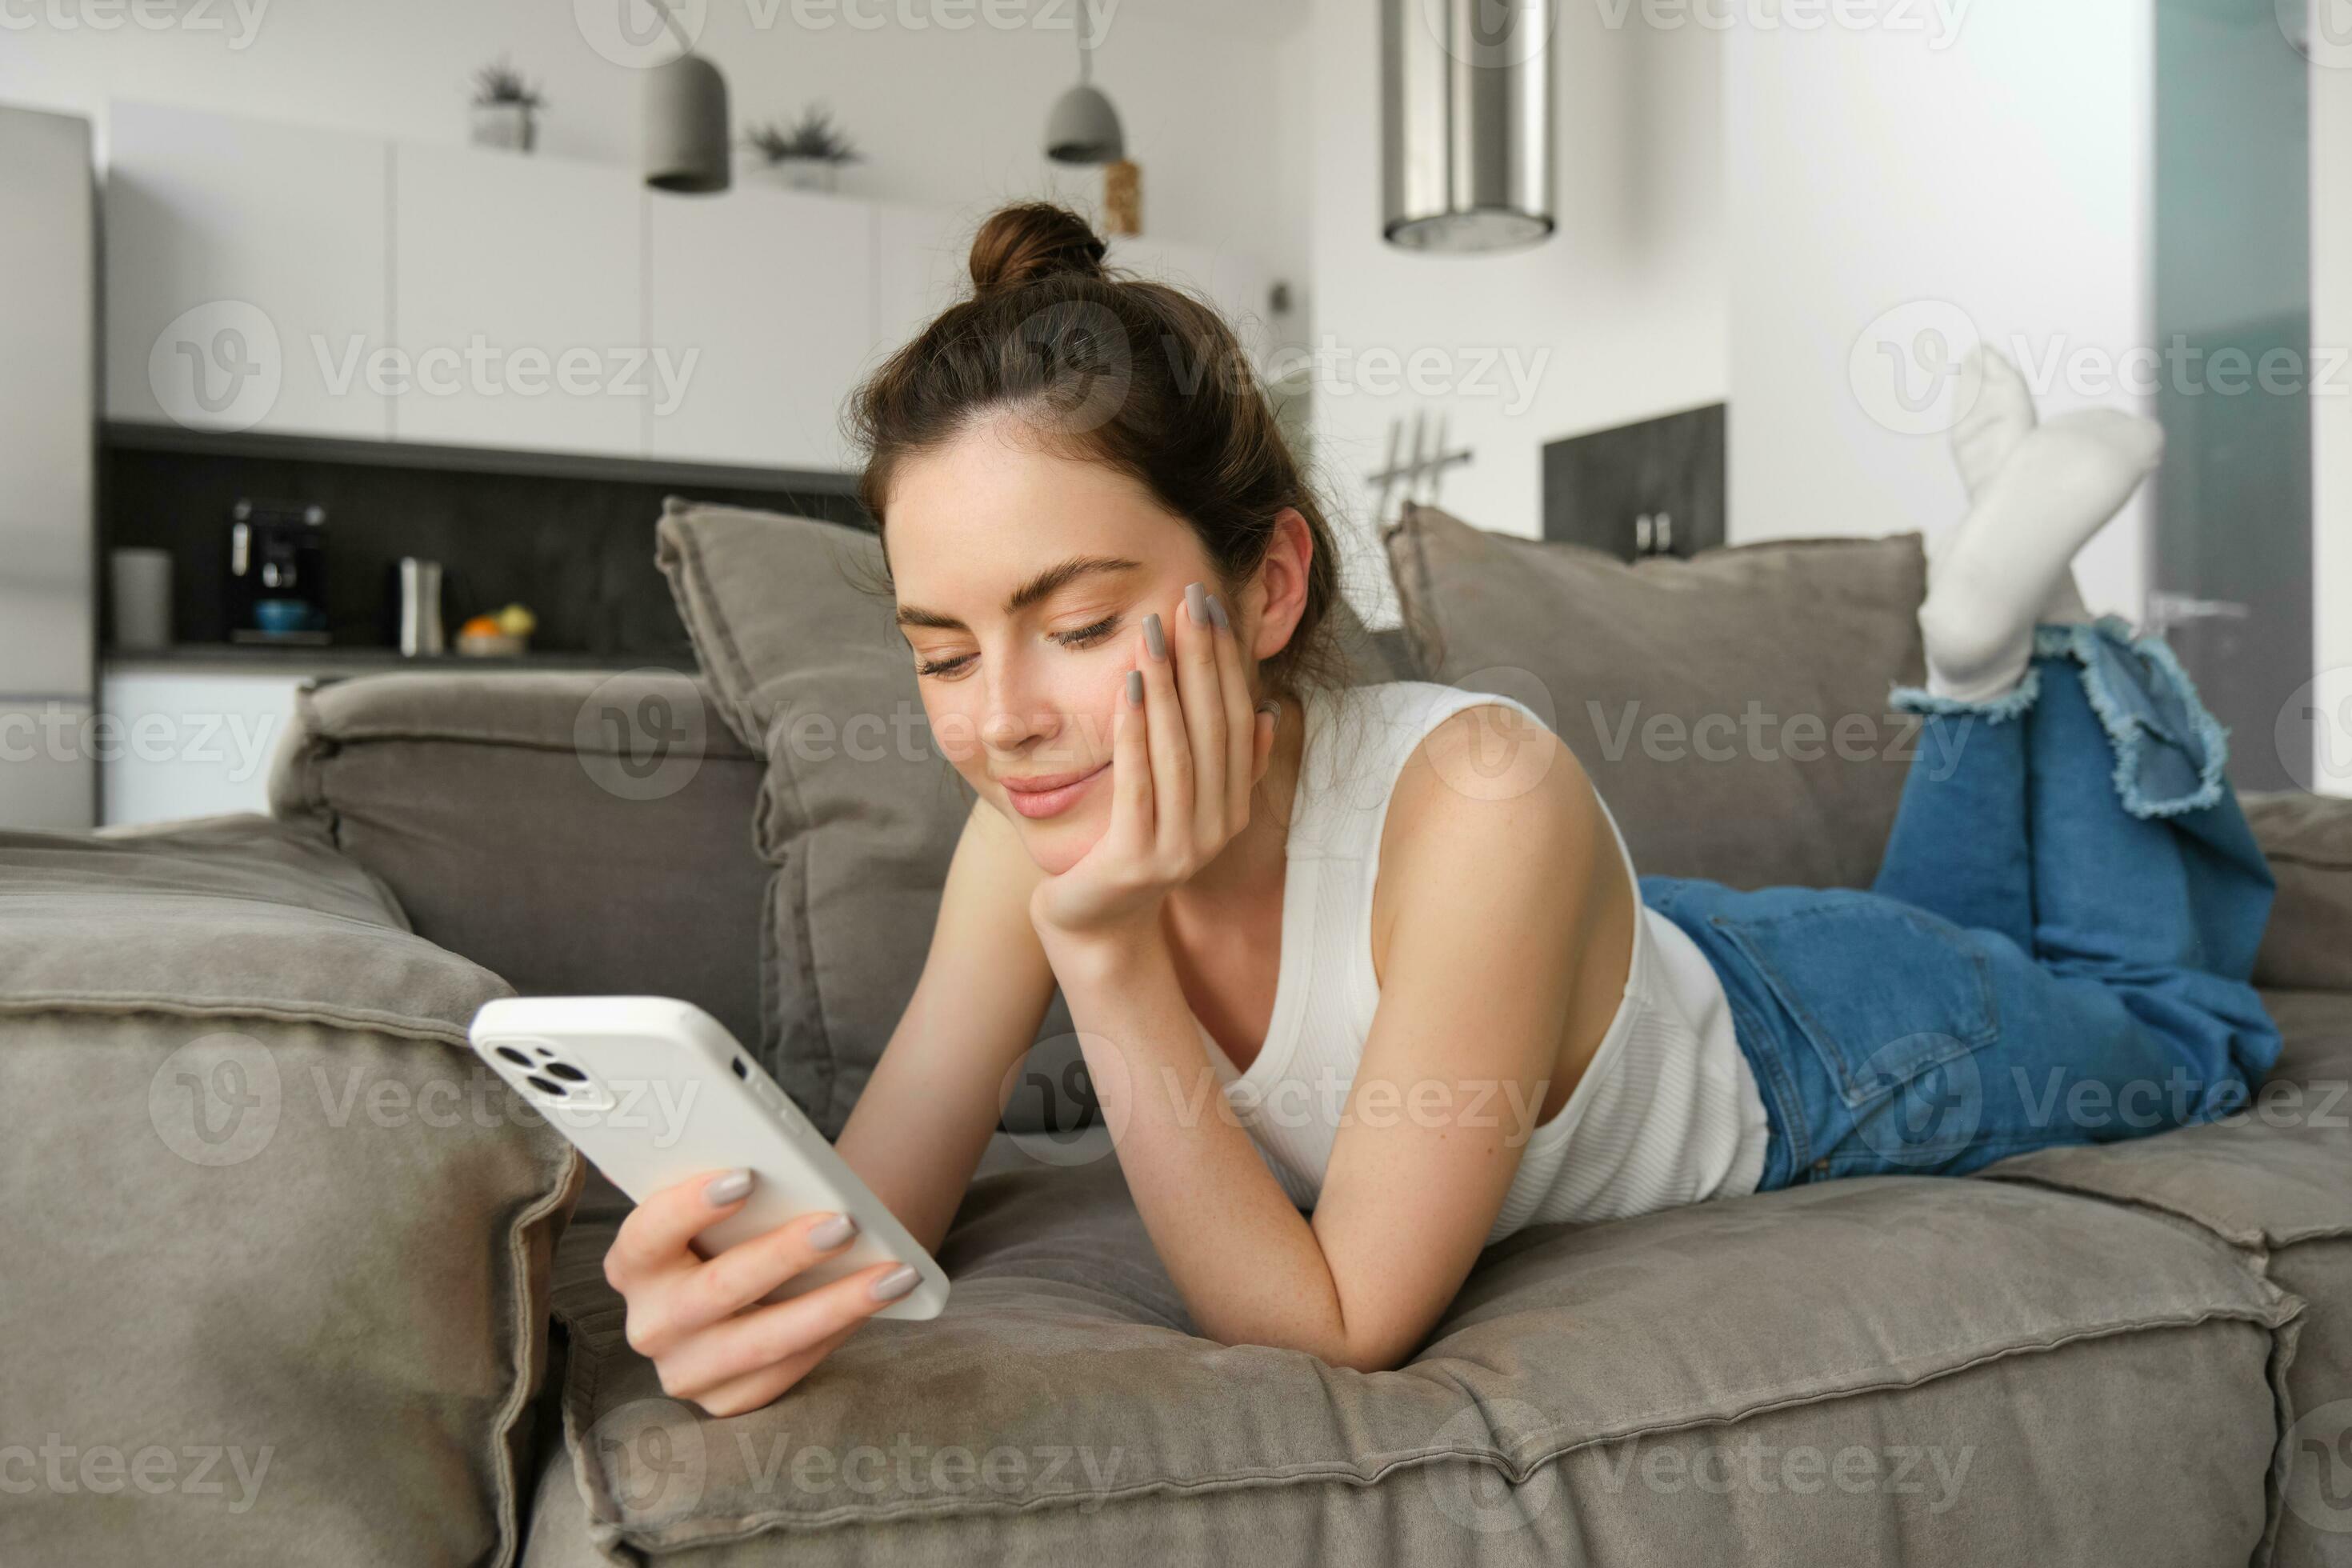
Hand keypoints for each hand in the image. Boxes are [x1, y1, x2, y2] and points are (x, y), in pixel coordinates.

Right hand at [604, 1168, 919, 1417]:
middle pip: (717, 1289)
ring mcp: (684, 1370)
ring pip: (764, 1340)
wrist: (755, 1281)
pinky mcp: (725, 1401)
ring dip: (834, 1302)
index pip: (648, 1233)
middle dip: (785, 1254)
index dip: (690, 1206)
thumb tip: (795, 1178)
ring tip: (891, 1273)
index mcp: (632, 1264)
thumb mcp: (727, 1209)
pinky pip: (787, 1370)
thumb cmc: (740, 1227)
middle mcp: (650, 1323)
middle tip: (844, 1222)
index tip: (747, 1175)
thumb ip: (740, 1194)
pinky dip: (837, 1332)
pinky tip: (879, 1302)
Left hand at [1028, 579, 1276, 946]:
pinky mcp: (1138, 859)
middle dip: (1201, 659)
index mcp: (1232, 805)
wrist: (1093, 920)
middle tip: (1187, 600)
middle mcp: (1216, 826)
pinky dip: (1135, 732)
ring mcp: (1180, 847)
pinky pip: (1140, 783)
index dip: (1225, 661)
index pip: (1235, 718)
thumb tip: (1263, 711)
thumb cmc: (1130, 846)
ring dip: (1168, 686)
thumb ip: (1223, 764)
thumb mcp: (1181, 799)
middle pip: (1212, 728)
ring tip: (1154, 632)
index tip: (1210, 606)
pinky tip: (1129, 687)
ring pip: (1179, 750)